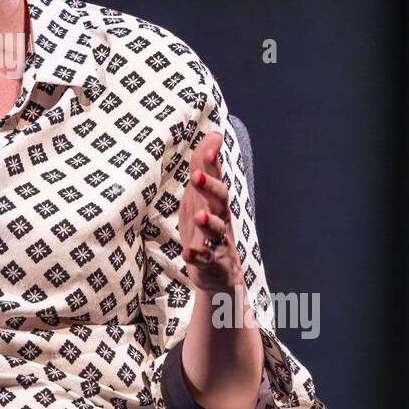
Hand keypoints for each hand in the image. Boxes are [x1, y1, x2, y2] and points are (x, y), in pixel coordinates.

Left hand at [178, 130, 244, 295]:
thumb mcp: (202, 196)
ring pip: (216, 231)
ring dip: (208, 222)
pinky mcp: (213, 264)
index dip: (212, 160)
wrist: (219, 274)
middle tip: (197, 175)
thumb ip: (204, 167)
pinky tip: (187, 253)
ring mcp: (219, 242)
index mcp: (216, 202)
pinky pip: (206, 260)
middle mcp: (221, 219)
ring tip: (201, 215)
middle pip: (220, 200)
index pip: (216, 176)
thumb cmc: (207, 228)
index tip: (214, 138)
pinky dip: (197, 257)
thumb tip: (214, 134)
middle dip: (210, 187)